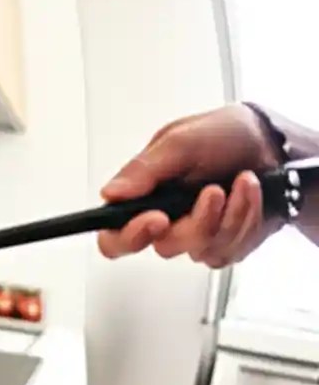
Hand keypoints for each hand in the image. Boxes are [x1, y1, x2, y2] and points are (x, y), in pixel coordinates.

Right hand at [97, 104, 284, 267]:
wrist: (274, 143)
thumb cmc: (225, 135)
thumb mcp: (180, 141)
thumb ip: (144, 169)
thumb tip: (111, 192)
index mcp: (142, 198)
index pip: (114, 236)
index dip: (126, 238)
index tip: (155, 219)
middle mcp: (166, 221)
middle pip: (164, 247)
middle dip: (197, 221)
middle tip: (213, 192)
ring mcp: (197, 235)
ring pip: (201, 249)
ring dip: (230, 214)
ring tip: (242, 181)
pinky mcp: (226, 244)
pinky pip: (230, 249)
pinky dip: (246, 219)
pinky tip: (249, 195)